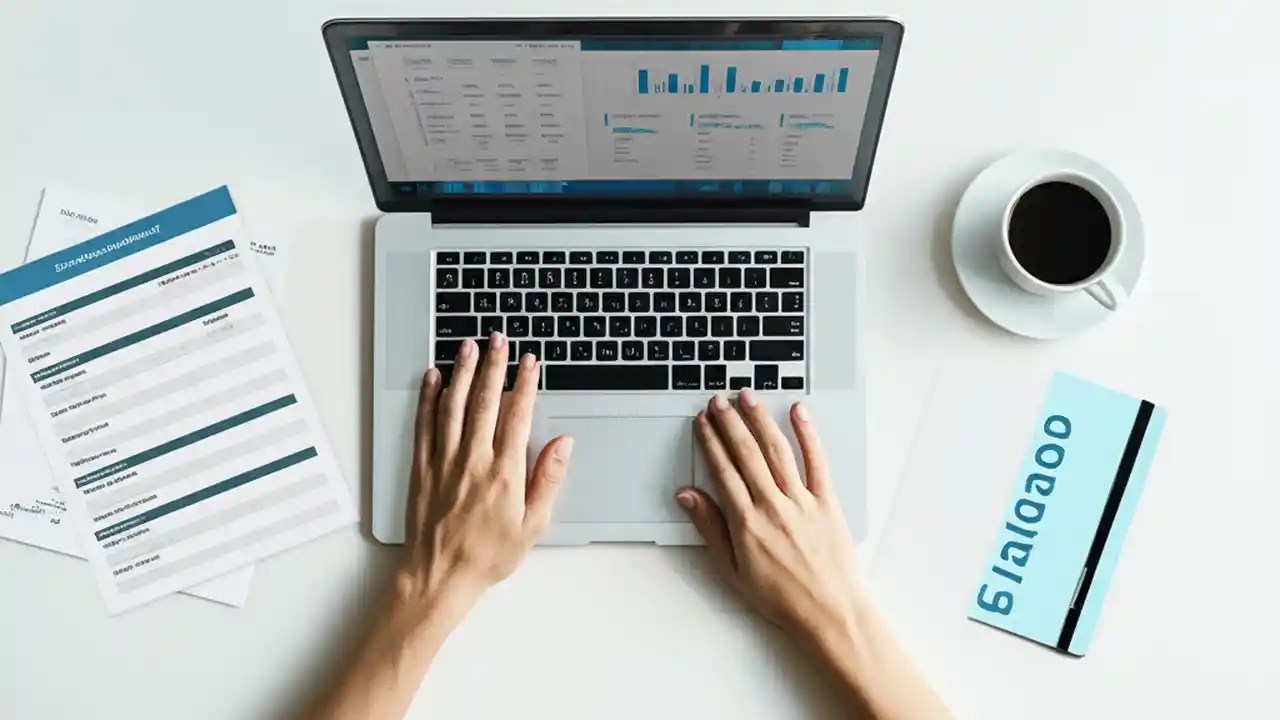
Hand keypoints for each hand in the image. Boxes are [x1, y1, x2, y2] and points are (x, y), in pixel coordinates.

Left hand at [396, 333, 573, 620]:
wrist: (440, 577)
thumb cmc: (488, 556)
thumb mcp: (533, 525)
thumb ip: (548, 479)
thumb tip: (562, 444)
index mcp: (504, 473)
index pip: (517, 416)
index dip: (524, 384)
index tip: (529, 362)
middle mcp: (473, 461)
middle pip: (484, 401)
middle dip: (492, 366)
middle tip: (498, 338)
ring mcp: (444, 462)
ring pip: (452, 406)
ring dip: (461, 372)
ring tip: (467, 346)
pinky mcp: (421, 468)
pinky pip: (424, 425)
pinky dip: (428, 399)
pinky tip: (433, 378)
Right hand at [677, 389, 861, 643]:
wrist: (829, 612)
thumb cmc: (782, 597)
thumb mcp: (732, 569)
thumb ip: (710, 528)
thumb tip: (688, 497)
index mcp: (747, 522)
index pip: (723, 470)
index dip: (711, 442)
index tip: (703, 422)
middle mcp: (773, 505)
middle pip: (746, 453)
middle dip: (730, 422)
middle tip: (718, 400)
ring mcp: (802, 501)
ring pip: (777, 450)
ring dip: (760, 420)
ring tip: (748, 397)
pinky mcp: (827, 501)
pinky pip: (817, 460)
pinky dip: (808, 433)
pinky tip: (798, 412)